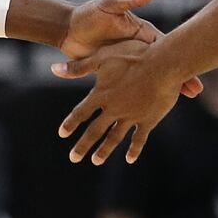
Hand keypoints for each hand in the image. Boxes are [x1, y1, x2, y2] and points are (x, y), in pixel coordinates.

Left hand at [54, 40, 186, 163]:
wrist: (165, 63)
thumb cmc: (133, 55)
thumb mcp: (102, 57)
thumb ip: (78, 67)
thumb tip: (53, 69)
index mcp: (102, 94)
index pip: (81, 112)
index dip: (71, 123)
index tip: (62, 134)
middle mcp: (114, 108)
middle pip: (95, 130)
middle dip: (83, 145)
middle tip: (74, 158)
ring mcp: (132, 116)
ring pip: (115, 137)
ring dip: (104, 150)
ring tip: (95, 161)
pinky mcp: (149, 119)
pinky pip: (139, 138)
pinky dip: (134, 149)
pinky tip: (129, 159)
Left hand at [59, 0, 202, 97]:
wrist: (67, 28)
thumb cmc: (88, 14)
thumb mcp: (109, 5)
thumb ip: (128, 0)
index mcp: (141, 33)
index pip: (165, 46)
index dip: (179, 57)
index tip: (196, 65)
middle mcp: (138, 49)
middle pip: (162, 65)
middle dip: (179, 76)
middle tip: (195, 91)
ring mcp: (128, 62)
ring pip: (149, 77)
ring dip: (163, 89)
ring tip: (179, 101)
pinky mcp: (116, 73)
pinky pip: (132, 85)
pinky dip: (142, 94)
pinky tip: (149, 106)